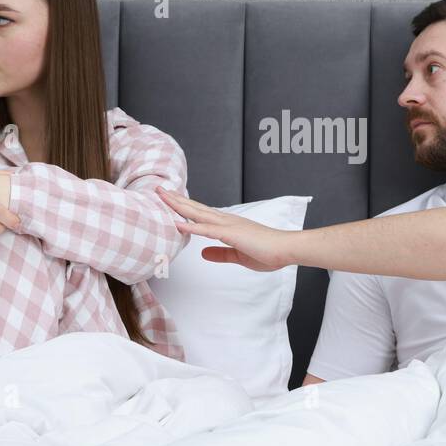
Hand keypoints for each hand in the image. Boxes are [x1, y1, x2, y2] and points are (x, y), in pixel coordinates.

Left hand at [155, 187, 296, 271]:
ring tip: (162, 197)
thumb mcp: (238, 255)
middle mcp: (225, 221)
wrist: (286, 249)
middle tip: (158, 190)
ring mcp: (228, 225)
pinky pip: (207, 230)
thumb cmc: (268, 252)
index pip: (200, 214)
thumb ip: (221, 253)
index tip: (169, 200)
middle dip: (176, 200)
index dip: (184, 207)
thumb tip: (204, 253)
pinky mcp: (232, 234)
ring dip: (179, 206)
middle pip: (195, 208)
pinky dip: (191, 227)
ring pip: (198, 213)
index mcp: (227, 225)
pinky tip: (177, 223)